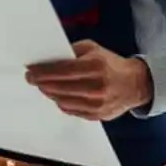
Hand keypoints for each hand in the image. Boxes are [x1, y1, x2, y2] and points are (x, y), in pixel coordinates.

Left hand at [26, 40, 153, 120]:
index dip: (43, 72)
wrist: (135, 84)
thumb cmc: (110, 64)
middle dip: (41, 83)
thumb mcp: (93, 49)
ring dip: (49, 93)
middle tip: (31, 79)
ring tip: (43, 86)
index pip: (62, 71)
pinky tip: (56, 95)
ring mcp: (97, 104)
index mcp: (95, 67)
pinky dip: (61, 102)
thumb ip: (72, 51)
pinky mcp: (96, 116)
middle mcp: (96, 87)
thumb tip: (48, 57)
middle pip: (60, 88)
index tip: (30, 71)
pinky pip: (71, 110)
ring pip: (63, 101)